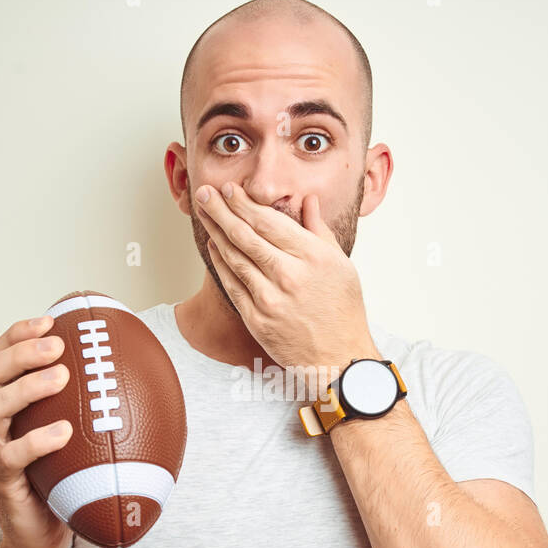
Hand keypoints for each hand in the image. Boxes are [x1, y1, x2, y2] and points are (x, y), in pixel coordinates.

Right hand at [0, 316, 73, 547]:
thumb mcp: (72, 434)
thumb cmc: (59, 478)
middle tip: (57, 346)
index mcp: (2, 405)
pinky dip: (36, 441)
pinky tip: (63, 432)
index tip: (51, 322)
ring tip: (60, 378)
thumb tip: (130, 369)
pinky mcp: (0, 482)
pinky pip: (10, 458)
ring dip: (26, 388)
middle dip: (20, 353)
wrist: (40, 535)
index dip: (17, 335)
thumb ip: (84, 403)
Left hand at [194, 181, 380, 373]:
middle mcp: (289, 276)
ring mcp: (270, 299)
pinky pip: (232, 284)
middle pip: (245, 235)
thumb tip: (307, 201)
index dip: (244, 203)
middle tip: (204, 193)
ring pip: (235, 257)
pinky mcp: (257, 320)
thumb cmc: (343, 311)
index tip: (230, 189)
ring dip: (215, 231)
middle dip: (220, 210)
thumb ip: (319, 231)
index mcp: (313, 257)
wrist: (338, 359)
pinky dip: (220, 262)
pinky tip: (213, 245)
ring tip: (203, 213)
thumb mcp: (342, 265)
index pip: (269, 222)